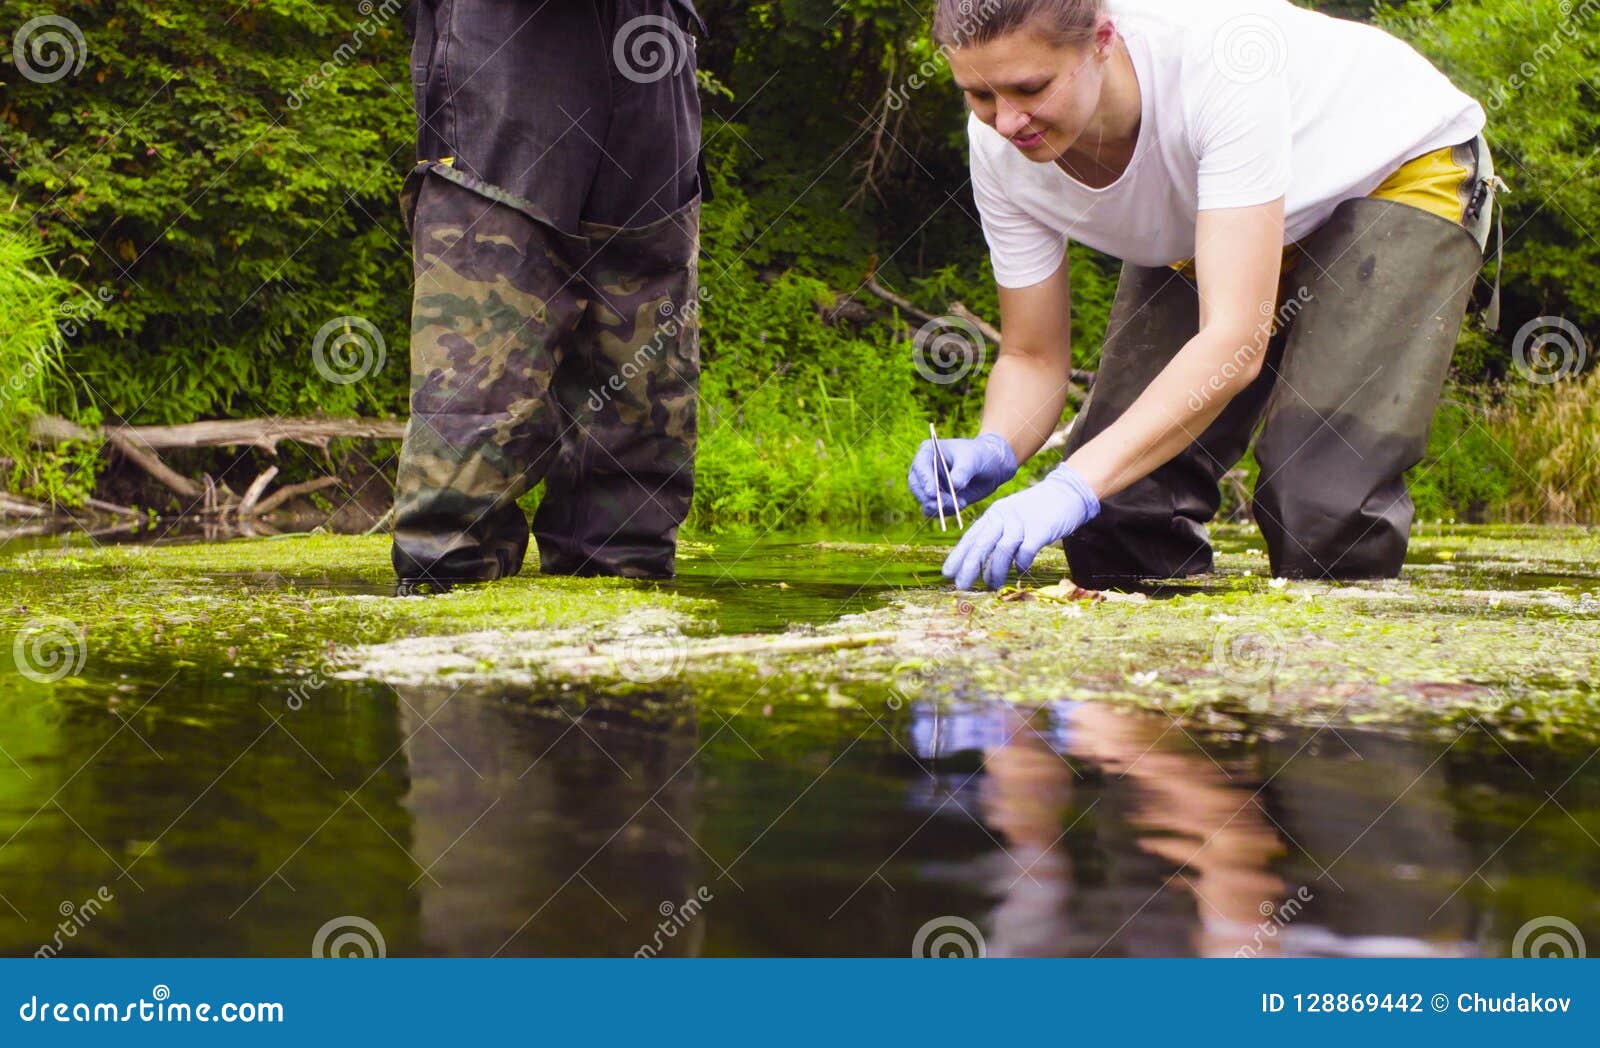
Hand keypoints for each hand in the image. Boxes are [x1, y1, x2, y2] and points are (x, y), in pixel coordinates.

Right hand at [907, 432, 1017, 517]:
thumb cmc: (980, 456)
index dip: (925, 480)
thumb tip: (954, 485)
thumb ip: (963, 471)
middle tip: (949, 503)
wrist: (991, 467)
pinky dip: (945, 512)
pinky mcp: (937, 499)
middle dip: (931, 498)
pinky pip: (934, 511)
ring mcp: (929, 485)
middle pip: (917, 487)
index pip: (920, 467)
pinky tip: (961, 506)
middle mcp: (924, 469)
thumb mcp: (973, 459)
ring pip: (925, 501)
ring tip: (962, 503)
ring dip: (941, 507)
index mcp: (928, 452)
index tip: (933, 493)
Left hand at [942, 464, 1099, 590]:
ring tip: (992, 585)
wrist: (1067, 493)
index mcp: (994, 514)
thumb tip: (980, 560)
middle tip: (961, 586)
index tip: (947, 573)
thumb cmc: (1037, 510)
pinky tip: (1020, 570)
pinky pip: (1026, 551)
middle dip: (969, 567)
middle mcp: (1004, 516)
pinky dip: (1021, 563)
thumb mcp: (1011, 516)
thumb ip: (997, 533)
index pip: (971, 536)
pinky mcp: (1040, 529)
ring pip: (1002, 550)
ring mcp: (1022, 522)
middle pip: (981, 544)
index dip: (958, 555)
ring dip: (995, 571)